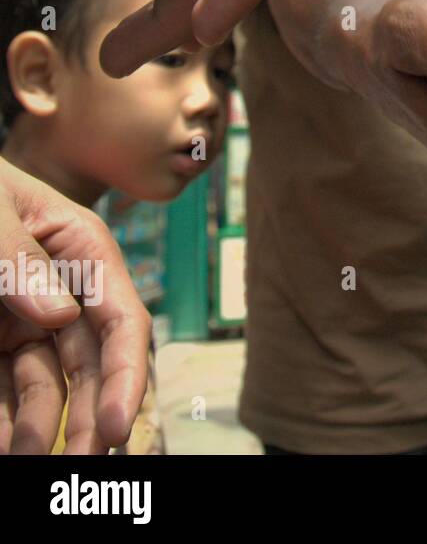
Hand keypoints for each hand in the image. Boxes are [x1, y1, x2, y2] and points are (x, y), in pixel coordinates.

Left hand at [0, 158, 150, 453]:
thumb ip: (19, 259)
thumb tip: (61, 316)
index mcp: (81, 249)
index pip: (121, 320)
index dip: (127, 375)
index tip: (118, 425)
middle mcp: (61, 290)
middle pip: (90, 364)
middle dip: (89, 417)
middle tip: (81, 464)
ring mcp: (23, 317)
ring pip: (46, 385)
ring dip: (41, 428)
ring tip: (22, 463)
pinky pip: (4, 386)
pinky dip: (4, 417)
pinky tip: (2, 443)